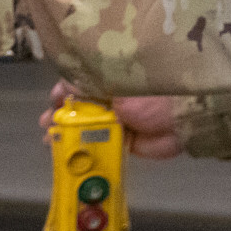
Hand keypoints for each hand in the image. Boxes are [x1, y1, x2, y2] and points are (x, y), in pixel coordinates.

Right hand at [44, 80, 181, 158]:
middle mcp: (115, 98)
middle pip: (80, 106)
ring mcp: (118, 121)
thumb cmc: (151, 90)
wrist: (183, 117)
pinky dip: (79, 150)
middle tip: (46, 122)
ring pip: (84, 127)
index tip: (54, 98)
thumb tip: (64, 87)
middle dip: (61, 114)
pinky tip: (63, 153)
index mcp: (114, 77)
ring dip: (65, 133)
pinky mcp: (122, 142)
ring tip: (49, 139)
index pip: (83, 81)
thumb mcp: (115, 82)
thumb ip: (88, 86)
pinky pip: (96, 146)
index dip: (65, 89)